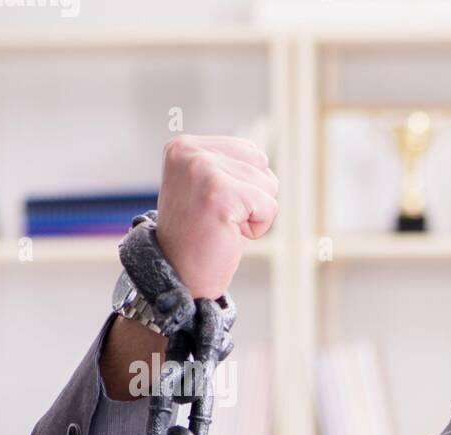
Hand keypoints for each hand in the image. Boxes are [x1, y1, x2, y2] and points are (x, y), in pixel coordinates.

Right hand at [154, 134, 278, 299]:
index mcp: (185, 146)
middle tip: (221, 218)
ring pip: (269, 185)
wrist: (181, 273)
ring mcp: (202, 170)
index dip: (246, 185)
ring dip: (254, 214)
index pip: (250, 152)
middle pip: (262, 164)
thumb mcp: (212, 188)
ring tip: (224, 225)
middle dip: (254, 197)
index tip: (216, 205)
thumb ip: (230, 166)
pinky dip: (258, 228)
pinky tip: (230, 234)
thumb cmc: (202, 234)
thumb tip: (262, 158)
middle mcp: (189, 152)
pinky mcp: (220, 194)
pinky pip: (269, 207)